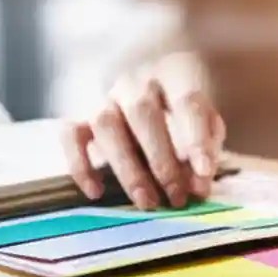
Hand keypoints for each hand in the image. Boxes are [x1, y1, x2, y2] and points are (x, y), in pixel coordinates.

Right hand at [60, 52, 225, 209]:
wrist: (156, 93)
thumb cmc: (186, 114)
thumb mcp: (207, 126)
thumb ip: (206, 151)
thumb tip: (198, 186)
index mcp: (174, 74)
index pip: (185, 101)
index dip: (196, 139)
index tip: (205, 174)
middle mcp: (135, 82)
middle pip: (141, 111)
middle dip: (161, 160)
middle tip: (176, 197)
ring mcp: (105, 99)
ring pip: (104, 123)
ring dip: (126, 167)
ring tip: (147, 201)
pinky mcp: (82, 119)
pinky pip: (70, 136)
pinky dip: (79, 164)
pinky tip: (95, 191)